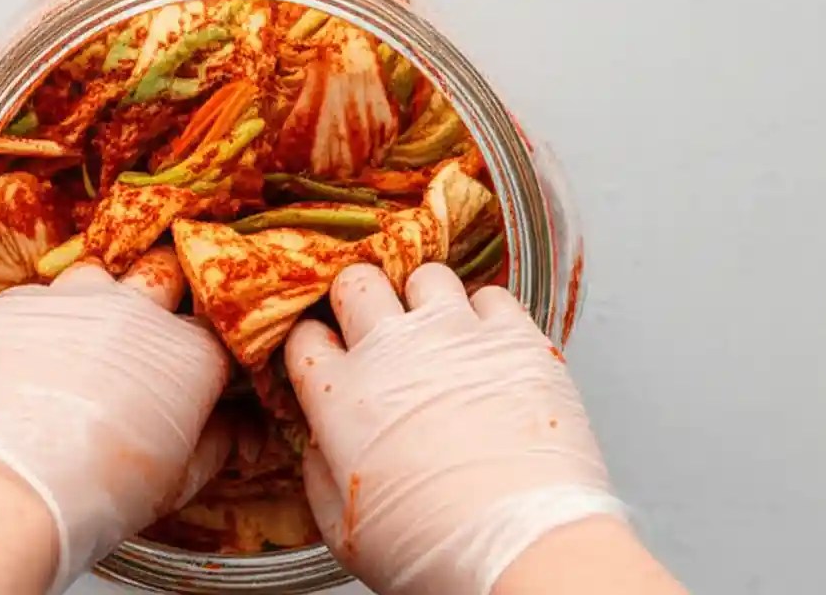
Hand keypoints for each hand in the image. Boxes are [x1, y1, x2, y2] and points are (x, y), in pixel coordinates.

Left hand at [0, 247, 230, 593]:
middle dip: (164, 294)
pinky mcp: (19, 304)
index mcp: (191, 353)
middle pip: (165, 273)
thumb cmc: (103, 494)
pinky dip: (45, 324)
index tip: (198, 365)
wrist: (13, 491)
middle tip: (147, 334)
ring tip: (87, 340)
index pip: (217, 325)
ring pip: (99, 275)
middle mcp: (139, 311)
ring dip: (101, 300)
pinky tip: (36, 362)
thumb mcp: (180, 481)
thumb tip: (241, 430)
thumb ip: (221, 443)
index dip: (210, 343)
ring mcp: (76, 300)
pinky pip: (40, 299)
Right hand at [286, 263, 622, 594]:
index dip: (314, 342)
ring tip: (436, 331)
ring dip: (424, 299)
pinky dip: (485, 314)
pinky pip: (491, 295)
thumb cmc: (433, 550)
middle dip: (359, 299)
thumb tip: (319, 446)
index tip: (326, 354)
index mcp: (338, 395)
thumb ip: (318, 474)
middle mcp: (389, 350)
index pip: (305, 335)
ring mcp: (454, 335)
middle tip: (375, 327)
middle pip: (356, 283)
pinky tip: (487, 345)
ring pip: (424, 275)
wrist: (520, 549)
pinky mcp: (513, 337)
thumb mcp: (341, 532)